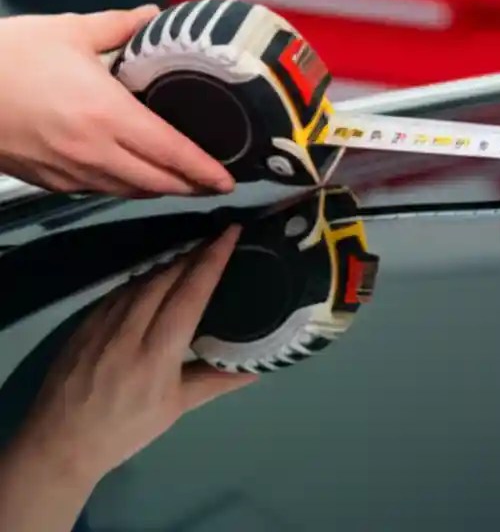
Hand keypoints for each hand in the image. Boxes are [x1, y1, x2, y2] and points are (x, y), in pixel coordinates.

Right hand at [0, 6, 234, 196]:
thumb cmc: (2, 59)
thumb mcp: (67, 31)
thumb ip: (119, 27)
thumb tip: (151, 15)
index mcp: (106, 113)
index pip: (172, 152)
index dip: (205, 169)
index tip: (227, 177)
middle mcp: (93, 150)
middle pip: (159, 182)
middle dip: (192, 185)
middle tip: (215, 182)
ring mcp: (69, 170)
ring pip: (130, 191)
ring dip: (160, 189)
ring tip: (183, 182)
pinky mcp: (48, 179)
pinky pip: (99, 190)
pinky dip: (124, 186)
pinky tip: (134, 176)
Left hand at [0, 227, 254, 531]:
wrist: (61, 442)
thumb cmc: (126, 429)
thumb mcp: (175, 409)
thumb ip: (216, 381)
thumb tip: (258, 368)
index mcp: (156, 356)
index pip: (189, 296)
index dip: (211, 262)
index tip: (230, 235)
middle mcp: (128, 334)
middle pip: (165, 280)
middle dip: (194, 255)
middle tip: (219, 239)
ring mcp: (101, 326)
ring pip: (140, 282)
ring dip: (169, 264)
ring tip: (193, 255)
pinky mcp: (83, 325)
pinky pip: (118, 293)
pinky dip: (142, 280)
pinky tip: (155, 278)